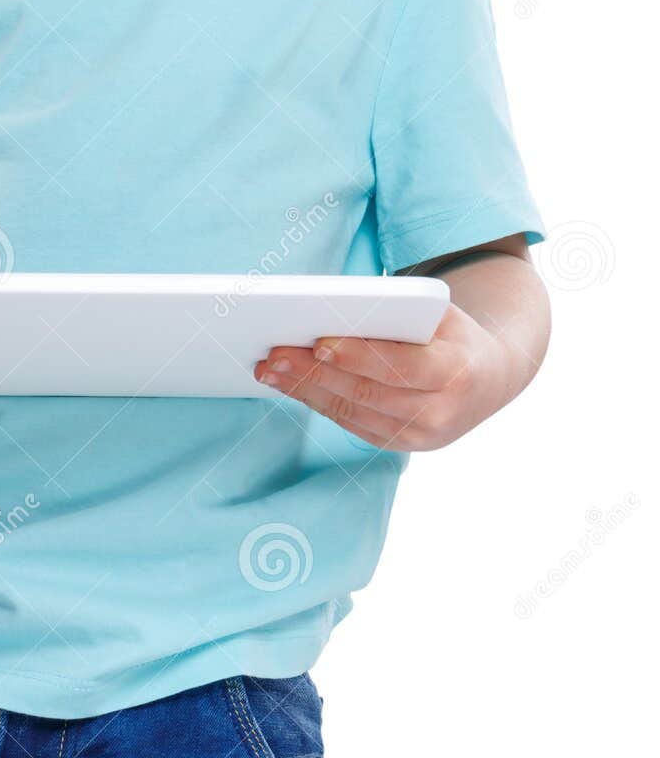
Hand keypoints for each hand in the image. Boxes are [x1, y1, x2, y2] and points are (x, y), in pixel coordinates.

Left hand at [253, 303, 509, 451]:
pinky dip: (317, 402)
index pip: (399, 367)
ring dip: (304, 391)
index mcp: (455, 373)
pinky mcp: (400, 446)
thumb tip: (331, 311)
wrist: (490, 379)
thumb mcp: (440, 314)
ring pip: (351, 412)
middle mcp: (438, 413)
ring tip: (269, 369)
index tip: (317, 343)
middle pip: (365, 394)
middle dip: (314, 375)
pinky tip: (289, 384)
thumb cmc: (453, 334)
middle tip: (273, 355)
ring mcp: (419, 436)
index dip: (357, 357)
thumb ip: (398, 314)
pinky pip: (351, 423)